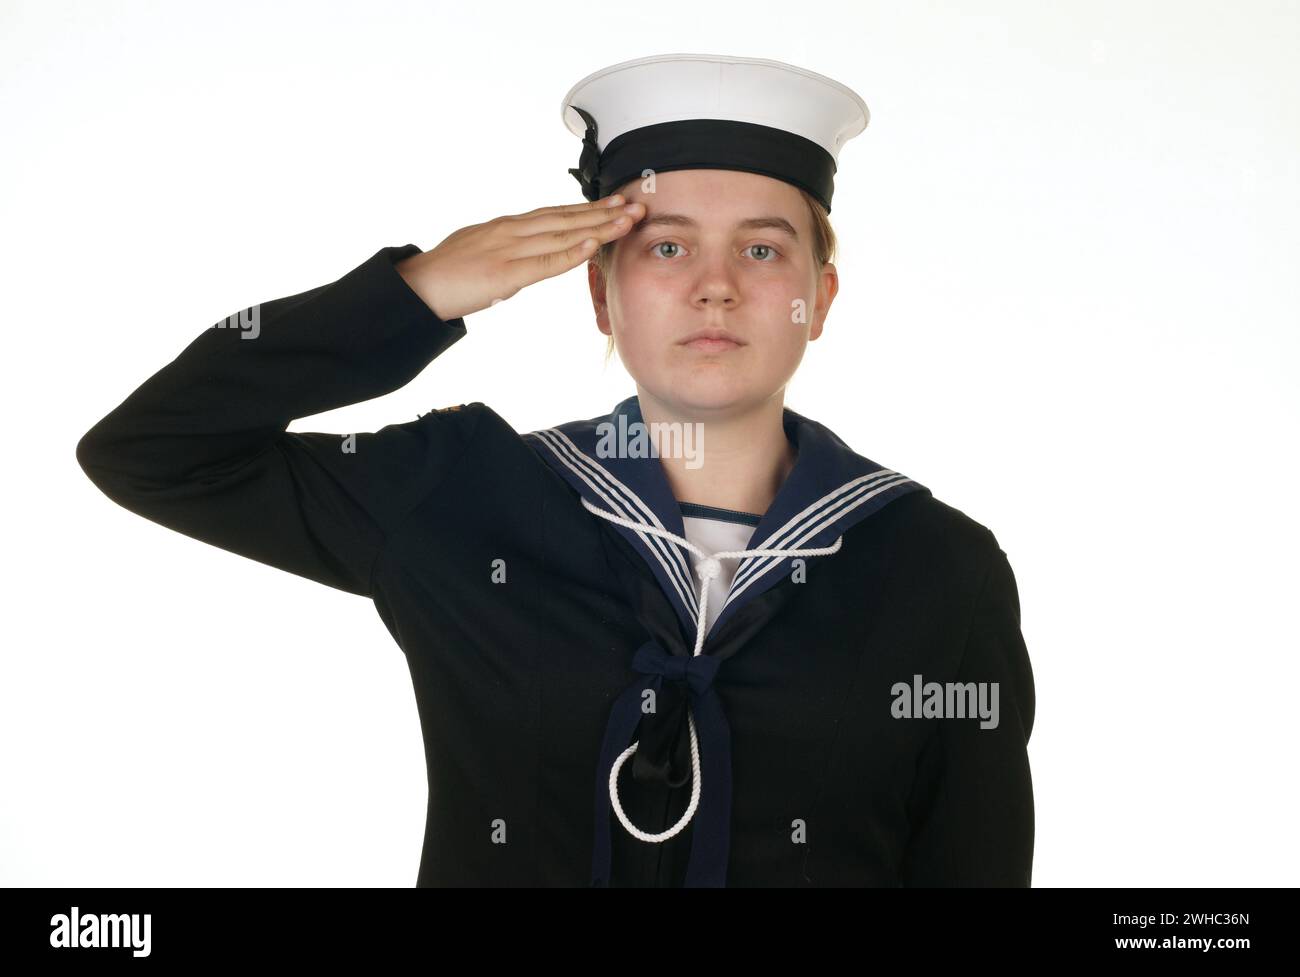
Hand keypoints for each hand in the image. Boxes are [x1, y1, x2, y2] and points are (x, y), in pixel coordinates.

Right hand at [395, 194, 644, 320]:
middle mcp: (512, 230)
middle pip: (565, 217)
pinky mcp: (505, 272)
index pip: (555, 213)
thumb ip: (507, 249)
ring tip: (627, 220)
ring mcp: (509, 249)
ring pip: (561, 234)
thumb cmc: (445, 274)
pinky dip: (569, 252)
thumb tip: (526, 251)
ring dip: (598, 227)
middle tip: (636, 204)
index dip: (588, 208)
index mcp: (507, 226)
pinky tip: (591, 244)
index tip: (616, 203)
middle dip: (604, 212)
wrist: (416, 286)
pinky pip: (544, 262)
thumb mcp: (481, 251)